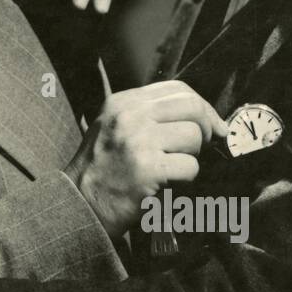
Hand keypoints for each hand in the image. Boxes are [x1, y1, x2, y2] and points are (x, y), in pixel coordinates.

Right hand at [65, 80, 226, 236]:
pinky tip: (169, 184)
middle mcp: (130, 116)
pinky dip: (187, 179)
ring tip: (174, 168)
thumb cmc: (101, 169)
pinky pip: (190, 167)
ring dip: (192, 157)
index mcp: (122, 102)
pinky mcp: (147, 169)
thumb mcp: (113, 127)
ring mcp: (138, 141)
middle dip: (207, 127)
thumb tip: (198, 114)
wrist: (80, 203)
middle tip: (205, 146)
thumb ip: (146, 114)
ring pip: (194, 137)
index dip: (202, 105)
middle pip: (191, 107)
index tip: (212, 124)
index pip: (177, 88)